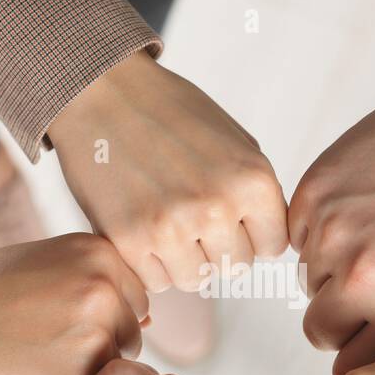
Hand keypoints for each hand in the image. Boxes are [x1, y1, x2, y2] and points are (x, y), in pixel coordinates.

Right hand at [0, 235, 146, 374]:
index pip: (135, 294)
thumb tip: (150, 319)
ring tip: (32, 362)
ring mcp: (94, 335)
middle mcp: (103, 287)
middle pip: (133, 332)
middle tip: (39, 343)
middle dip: (100, 345)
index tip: (55, 317)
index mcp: (96, 252)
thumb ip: (94, 281)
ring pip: (117, 368)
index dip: (99, 314)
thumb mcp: (38, 264)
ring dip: (87, 374)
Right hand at [49, 51, 288, 292]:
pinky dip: (150, 264)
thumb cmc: (168, 111)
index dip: (252, 234)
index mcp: (252, 180)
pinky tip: (142, 228)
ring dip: (184, 260)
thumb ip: (256, 191)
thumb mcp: (234, 141)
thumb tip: (269, 237)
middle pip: (235, 268)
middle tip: (193, 217)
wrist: (101, 92)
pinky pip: (156, 282)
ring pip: (196, 280)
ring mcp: (173, 228)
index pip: (272, 246)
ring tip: (167, 222)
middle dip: (217, 248)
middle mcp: (217, 208)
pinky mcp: (130, 241)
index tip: (231, 218)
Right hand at [290, 52, 374, 374]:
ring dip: (335, 265)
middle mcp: (363, 283)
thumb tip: (374, 356)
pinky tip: (367, 203)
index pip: (348, 367)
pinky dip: (321, 226)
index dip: (360, 350)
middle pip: (318, 329)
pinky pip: (298, 232)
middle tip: (374, 282)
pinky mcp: (314, 191)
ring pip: (307, 277)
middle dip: (341, 315)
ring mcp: (332, 235)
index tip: (371, 332)